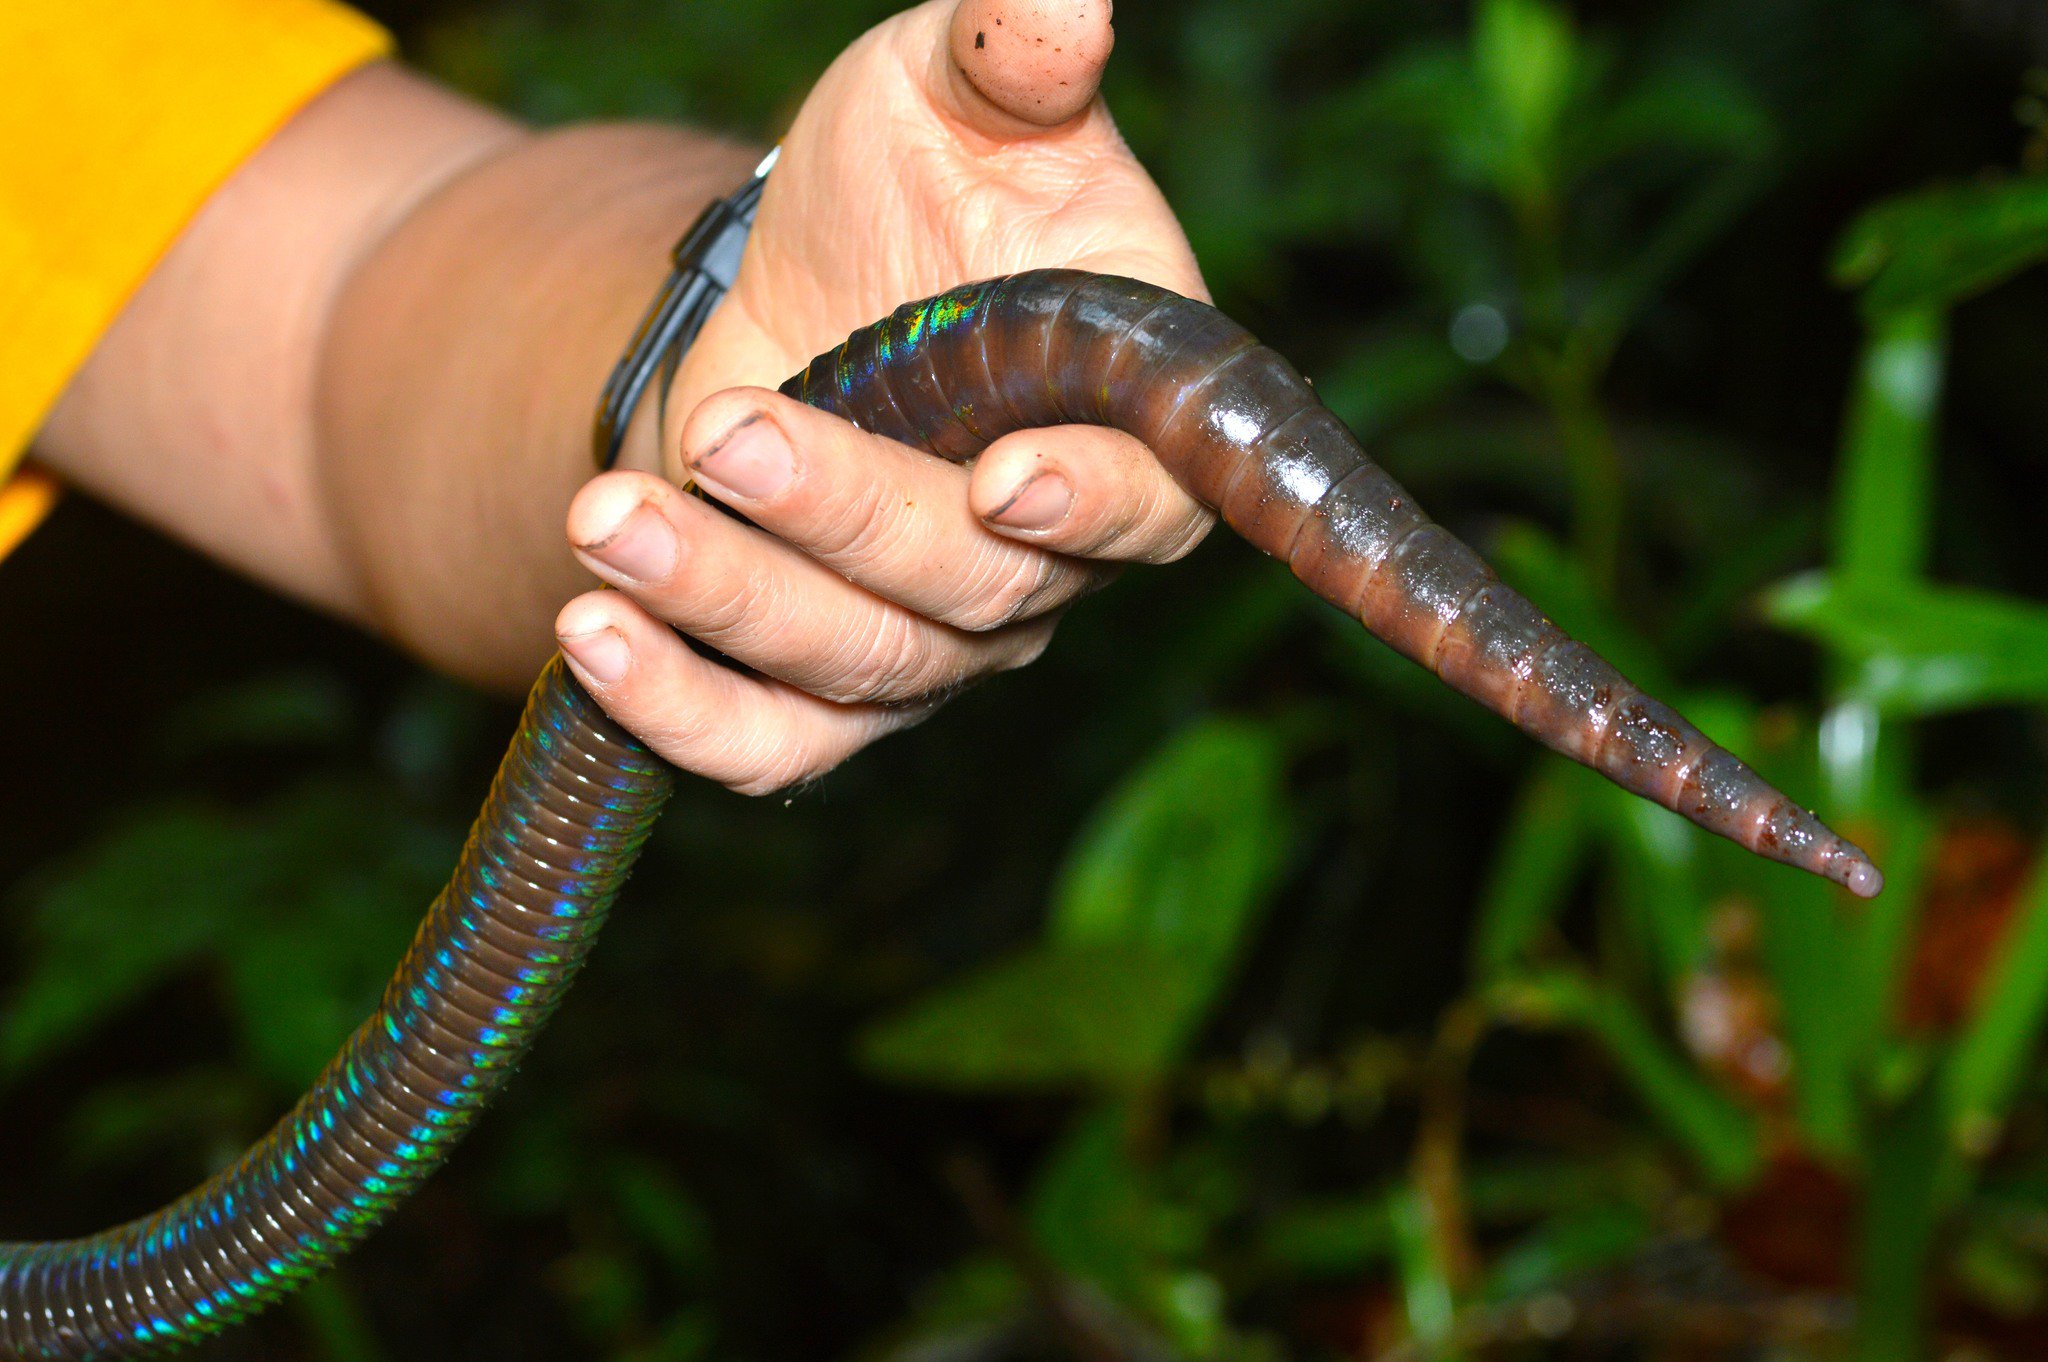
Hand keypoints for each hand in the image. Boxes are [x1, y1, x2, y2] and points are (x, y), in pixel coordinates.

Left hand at [555, 0, 1212, 792]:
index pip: (1146, 501)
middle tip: (723, 432)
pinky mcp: (823, 686)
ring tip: (604, 517)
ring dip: (728, 601)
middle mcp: (1040, 556)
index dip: (1091, 508)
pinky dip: (684, 713)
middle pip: (973, 590)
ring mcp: (933, 636)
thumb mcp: (947, 95)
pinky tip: (592, 638)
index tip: (1003, 481)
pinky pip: (773, 744)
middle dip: (843, 516)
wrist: (800, 282)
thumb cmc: (907, 182)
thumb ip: (1009, 58)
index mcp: (1114, 422)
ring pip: (859, 666)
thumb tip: (1062, 1)